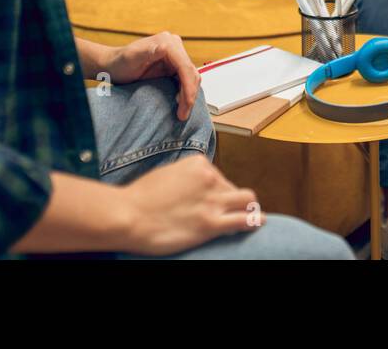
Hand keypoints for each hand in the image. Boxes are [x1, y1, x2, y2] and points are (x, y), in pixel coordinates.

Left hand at [104, 31, 200, 120]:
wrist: (113, 66)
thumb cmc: (119, 63)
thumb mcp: (131, 57)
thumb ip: (147, 51)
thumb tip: (166, 47)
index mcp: (168, 42)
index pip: (185, 67)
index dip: (188, 87)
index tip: (185, 105)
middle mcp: (175, 46)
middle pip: (191, 72)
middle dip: (190, 94)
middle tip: (183, 114)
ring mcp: (176, 55)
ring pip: (191, 77)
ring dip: (189, 95)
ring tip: (182, 112)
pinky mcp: (174, 65)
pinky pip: (186, 79)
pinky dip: (185, 92)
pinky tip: (180, 104)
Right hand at [122, 155, 263, 254]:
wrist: (128, 216)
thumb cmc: (139, 198)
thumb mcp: (165, 175)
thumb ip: (185, 178)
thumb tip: (192, 188)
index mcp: (198, 164)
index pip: (218, 176)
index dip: (216, 190)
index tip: (211, 200)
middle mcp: (210, 178)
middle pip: (232, 188)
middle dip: (231, 199)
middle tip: (226, 211)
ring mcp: (212, 200)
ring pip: (246, 200)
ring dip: (249, 207)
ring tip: (251, 215)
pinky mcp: (211, 222)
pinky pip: (244, 219)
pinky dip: (255, 221)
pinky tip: (260, 222)